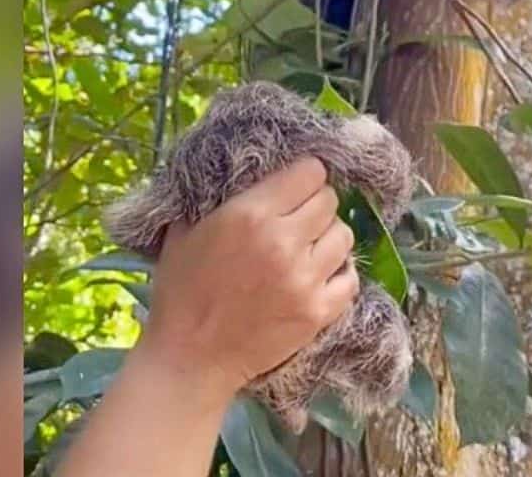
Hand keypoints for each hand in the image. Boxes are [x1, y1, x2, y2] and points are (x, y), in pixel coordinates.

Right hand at [136, 156, 359, 394]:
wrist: (189, 359)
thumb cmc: (181, 291)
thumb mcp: (186, 230)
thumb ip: (219, 198)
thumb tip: (245, 172)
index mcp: (250, 214)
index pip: (310, 172)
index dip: (304, 175)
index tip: (296, 186)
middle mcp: (284, 241)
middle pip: (329, 201)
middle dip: (315, 205)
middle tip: (299, 220)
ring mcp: (305, 279)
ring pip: (344, 236)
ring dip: (328, 238)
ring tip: (309, 249)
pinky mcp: (318, 312)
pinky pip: (351, 278)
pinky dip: (339, 274)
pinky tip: (319, 277)